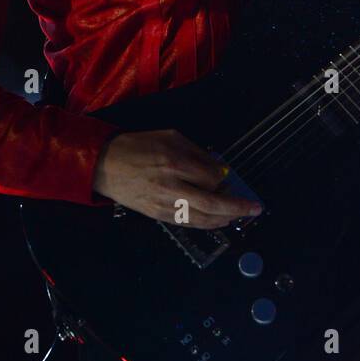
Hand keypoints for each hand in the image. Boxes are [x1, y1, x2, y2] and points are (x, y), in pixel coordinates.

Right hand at [93, 129, 261, 228]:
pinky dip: (205, 223)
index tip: (229, 178)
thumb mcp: (169, 137)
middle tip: (255, 208)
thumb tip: (218, 170)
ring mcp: (164, 204)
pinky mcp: (157, 215)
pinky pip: (187, 223)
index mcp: (175, 162)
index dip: (224, 179)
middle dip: (238, 208)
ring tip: (238, 216)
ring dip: (224, 219)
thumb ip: (196, 152)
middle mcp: (172, 186)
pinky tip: (216, 221)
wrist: (105, 164)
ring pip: (202, 219)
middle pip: (213, 204)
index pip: (212, 177)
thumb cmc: (137, 145)